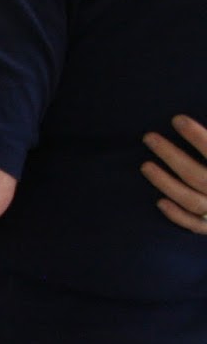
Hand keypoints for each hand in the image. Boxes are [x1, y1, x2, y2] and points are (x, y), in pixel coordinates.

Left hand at [141, 114, 206, 233]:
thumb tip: (182, 121)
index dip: (197, 136)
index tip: (177, 119)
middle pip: (198, 175)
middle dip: (171, 155)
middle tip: (149, 137)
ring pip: (191, 200)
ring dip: (166, 183)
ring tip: (145, 166)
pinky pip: (195, 224)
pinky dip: (177, 215)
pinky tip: (159, 202)